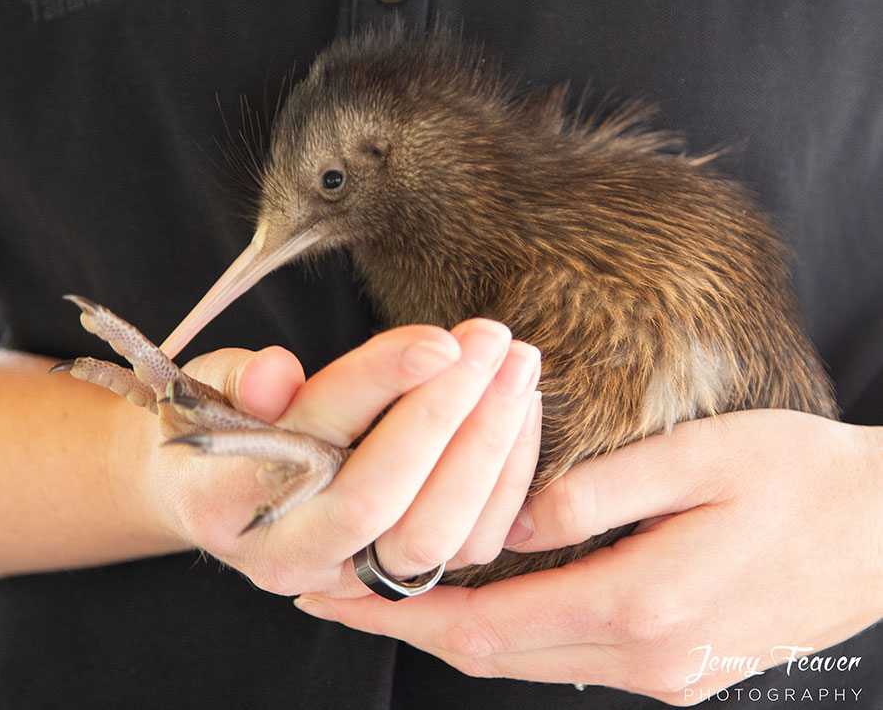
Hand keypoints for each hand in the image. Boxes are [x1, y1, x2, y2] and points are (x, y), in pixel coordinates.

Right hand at [149, 319, 541, 596]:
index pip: (315, 437)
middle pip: (382, 500)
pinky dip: (506, 477)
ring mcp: (347, 576)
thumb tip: (274, 373)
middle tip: (491, 341)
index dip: (380, 384)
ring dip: (491, 446)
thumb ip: (240, 379)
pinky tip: (519, 409)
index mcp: (227, 496)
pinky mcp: (398, 578)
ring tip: (517, 367)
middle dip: (449, 414)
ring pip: (437, 535)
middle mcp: (289, 553)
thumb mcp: (209, 384)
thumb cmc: (217, 421)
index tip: (441, 340)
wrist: (216, 488)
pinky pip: (470, 544)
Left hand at [292, 409, 882, 704]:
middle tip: (340, 594)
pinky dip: (516, 631)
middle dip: (410, 626)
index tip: (336, 596)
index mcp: (643, 604)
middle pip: (495, 654)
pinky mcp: (682, 665)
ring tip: (397, 592)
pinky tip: (490, 597)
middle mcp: (647, 657)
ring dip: (459, 629)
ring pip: (530, 659)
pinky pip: (572, 654)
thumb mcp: (697, 460)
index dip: (402, 612)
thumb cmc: (797, 476)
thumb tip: (515, 525)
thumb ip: (595, 495)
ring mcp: (667, 671)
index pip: (485, 623)